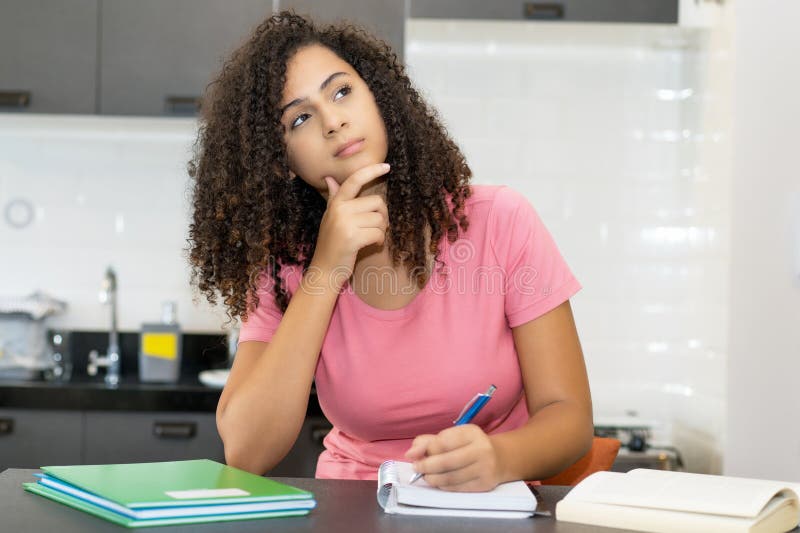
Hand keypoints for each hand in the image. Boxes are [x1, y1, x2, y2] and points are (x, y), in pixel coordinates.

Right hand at [310, 163, 390, 289]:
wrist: (325, 270)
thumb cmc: (331, 244)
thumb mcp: (330, 218)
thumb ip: (334, 198)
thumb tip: (330, 179)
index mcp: (336, 203)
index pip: (354, 180)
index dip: (371, 171)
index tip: (386, 166)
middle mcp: (339, 210)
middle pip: (377, 203)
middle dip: (382, 216)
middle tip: (375, 227)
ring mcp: (345, 223)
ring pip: (380, 220)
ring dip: (381, 231)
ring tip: (369, 238)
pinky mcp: (353, 238)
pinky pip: (379, 233)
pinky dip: (379, 241)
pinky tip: (371, 245)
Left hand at [404, 424, 501, 491]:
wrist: (499, 458)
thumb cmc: (468, 445)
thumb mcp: (451, 436)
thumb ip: (427, 442)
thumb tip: (410, 454)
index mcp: (471, 433)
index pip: (442, 442)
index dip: (425, 451)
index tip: (415, 456)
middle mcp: (481, 449)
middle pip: (445, 462)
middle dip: (426, 467)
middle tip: (417, 468)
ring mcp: (485, 468)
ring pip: (450, 477)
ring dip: (432, 478)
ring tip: (426, 476)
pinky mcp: (484, 484)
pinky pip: (457, 488)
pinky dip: (443, 486)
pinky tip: (439, 481)